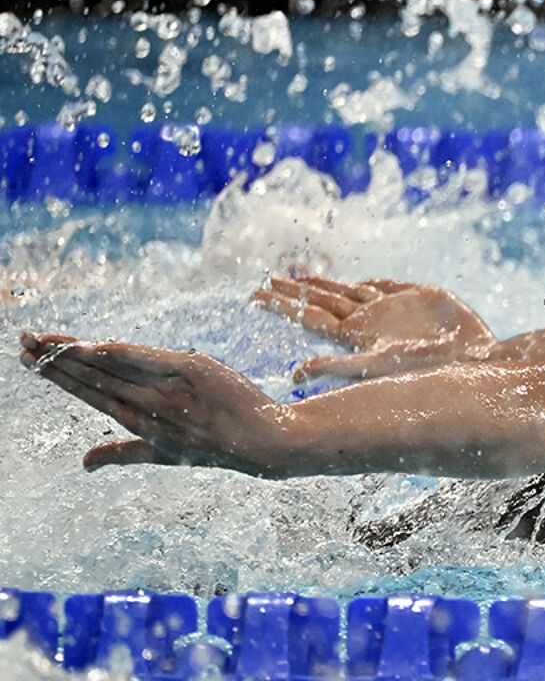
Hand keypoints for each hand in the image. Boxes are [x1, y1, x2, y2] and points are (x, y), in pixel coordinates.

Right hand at [20, 332, 292, 475]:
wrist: (263, 441)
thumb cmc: (215, 446)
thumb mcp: (164, 454)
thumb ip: (122, 453)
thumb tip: (84, 463)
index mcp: (138, 424)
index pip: (89, 393)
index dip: (58, 377)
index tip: (30, 361)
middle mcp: (147, 407)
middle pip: (92, 377)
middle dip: (55, 360)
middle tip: (22, 340)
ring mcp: (168, 390)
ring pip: (113, 366)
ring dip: (76, 351)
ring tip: (43, 338)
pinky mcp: (191, 370)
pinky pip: (148, 359)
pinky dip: (118, 352)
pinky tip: (92, 343)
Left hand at [252, 275, 497, 380]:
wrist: (476, 358)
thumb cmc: (429, 369)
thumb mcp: (379, 367)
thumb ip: (338, 366)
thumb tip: (294, 374)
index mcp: (355, 336)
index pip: (309, 316)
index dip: (282, 305)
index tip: (253, 297)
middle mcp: (369, 322)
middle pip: (322, 302)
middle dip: (294, 292)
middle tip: (264, 281)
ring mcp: (391, 310)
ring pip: (349, 292)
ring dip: (323, 284)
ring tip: (298, 277)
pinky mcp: (417, 298)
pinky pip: (386, 287)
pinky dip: (369, 283)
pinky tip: (357, 282)